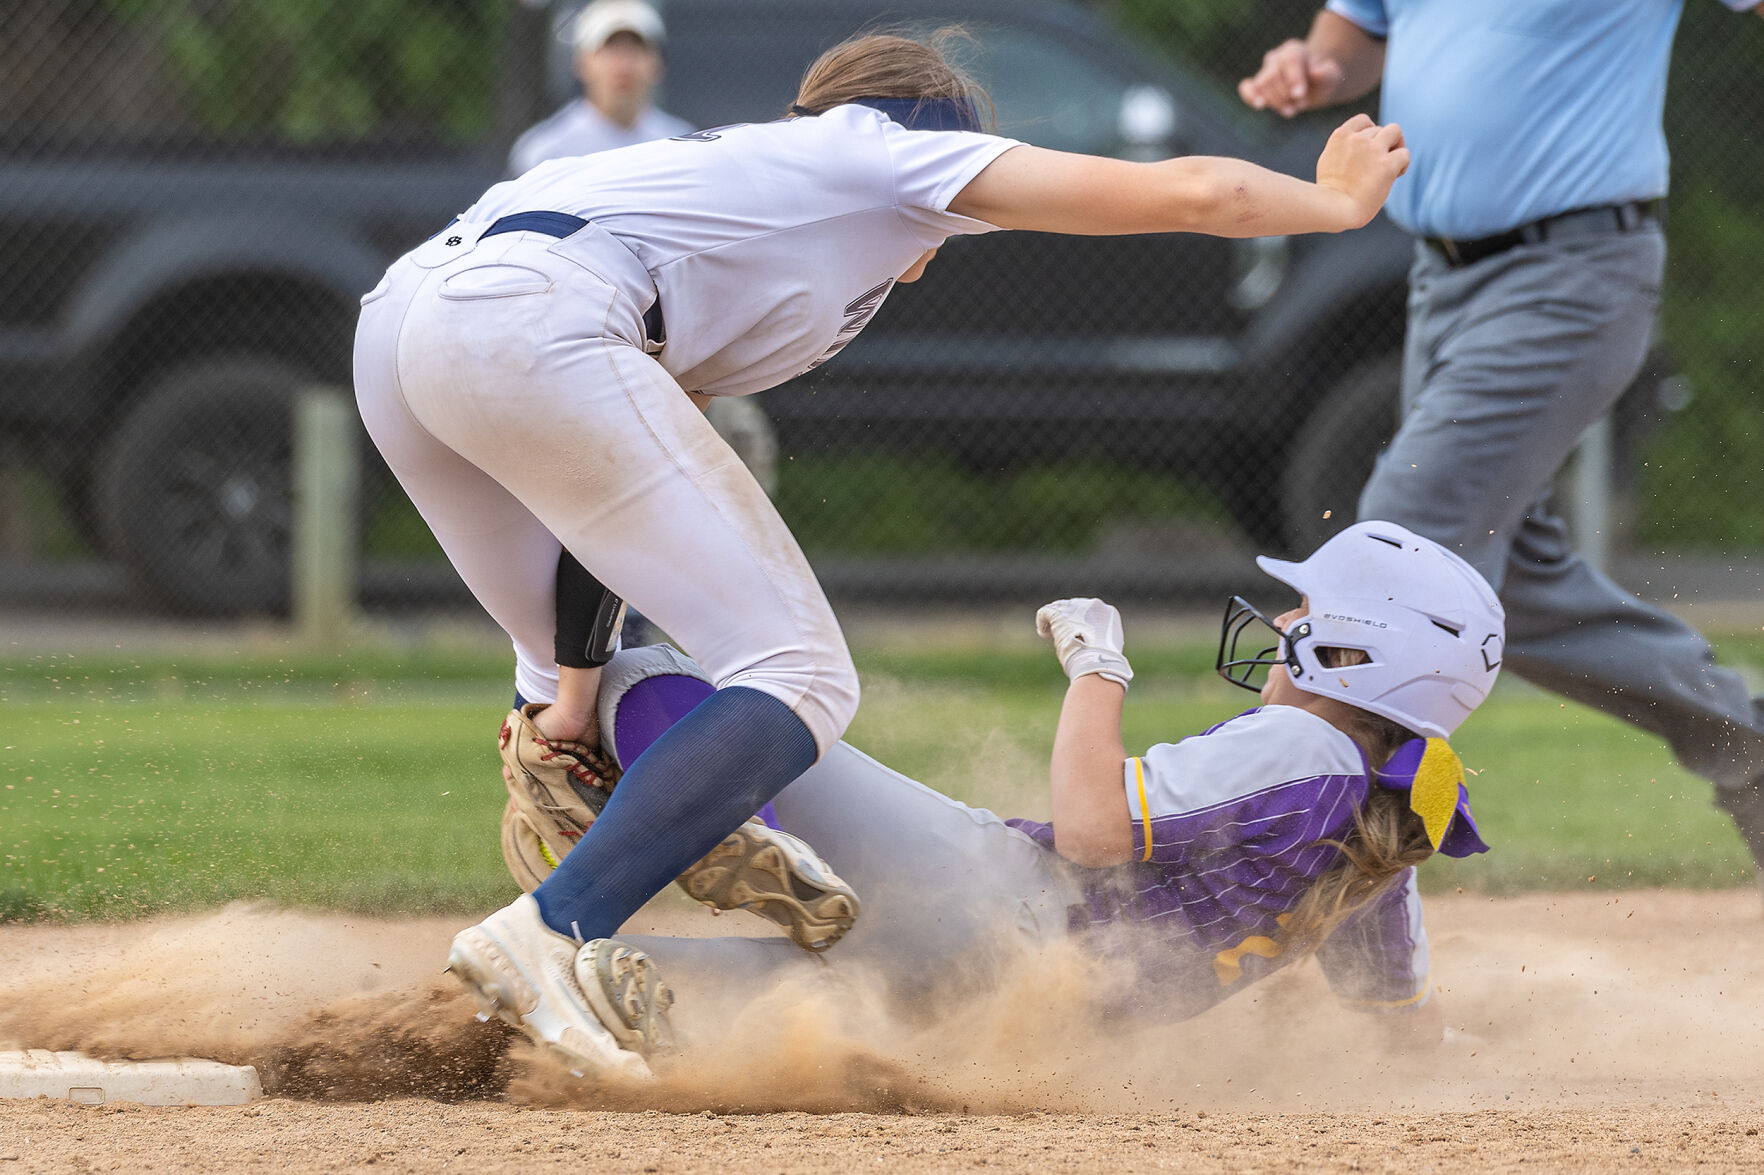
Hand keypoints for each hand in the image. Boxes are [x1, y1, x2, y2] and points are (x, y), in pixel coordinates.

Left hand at [1036, 598, 1132, 687]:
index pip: (1091, 613)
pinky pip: (1045, 612)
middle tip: (1065, 636)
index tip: (1078, 634)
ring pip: (1060, 608)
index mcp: (1108, 612)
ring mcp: (1075, 607)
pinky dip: (1042, 622)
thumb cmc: (1103, 661)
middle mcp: (1093, 605)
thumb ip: (1099, 639)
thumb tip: (1090, 643)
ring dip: (1055, 622)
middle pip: (1075, 608)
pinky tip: (1044, 634)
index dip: (1082, 623)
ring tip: (1052, 636)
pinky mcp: (1058, 612)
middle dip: (1069, 620)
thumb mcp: (1107, 648)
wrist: (1096, 662)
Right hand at [1239, 39, 1344, 117]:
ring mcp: (1265, 71)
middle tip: (1301, 104)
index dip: (1293, 78)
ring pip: (1262, 84)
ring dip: (1276, 102)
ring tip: (1291, 110)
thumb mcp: (1332, 75)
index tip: (1299, 95)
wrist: (1314, 85)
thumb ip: (1326, 73)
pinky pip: (1246, 87)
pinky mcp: (1257, 85)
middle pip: (1273, 75)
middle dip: (1286, 94)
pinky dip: (1250, 95)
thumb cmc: (1323, 78)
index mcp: (1294, 50)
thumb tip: (1314, 72)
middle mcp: (1276, 58)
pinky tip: (1260, 105)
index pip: (1289, 61)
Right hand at [1314, 114, 1408, 229]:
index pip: (1363, 121)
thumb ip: (1342, 148)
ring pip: (1395, 132)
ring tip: (1391, 164)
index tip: (1369, 147)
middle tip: (1379, 163)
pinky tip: (1395, 175)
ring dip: (1396, 145)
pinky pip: (1404, 154)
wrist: (1333, 209)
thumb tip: (1355, 145)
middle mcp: (1357, 139)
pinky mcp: (1386, 165)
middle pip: (1380, 129)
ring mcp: (1372, 150)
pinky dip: (1403, 164)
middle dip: (1382, 143)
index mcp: (1340, 136)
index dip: (1370, 132)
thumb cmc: (1328, 193)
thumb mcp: (1328, 161)